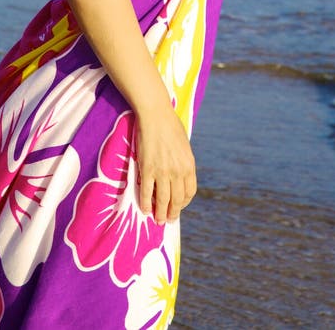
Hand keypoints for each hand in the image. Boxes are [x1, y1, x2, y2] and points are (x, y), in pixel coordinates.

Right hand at [135, 107, 197, 223]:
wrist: (155, 115)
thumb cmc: (170, 126)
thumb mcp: (184, 145)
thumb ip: (183, 161)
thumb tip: (180, 173)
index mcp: (189, 165)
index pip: (189, 192)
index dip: (183, 203)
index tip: (178, 206)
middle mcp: (178, 171)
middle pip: (177, 199)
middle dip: (172, 212)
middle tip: (168, 220)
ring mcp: (162, 171)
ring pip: (162, 200)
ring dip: (160, 213)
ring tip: (158, 220)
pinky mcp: (147, 169)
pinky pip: (146, 192)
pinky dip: (146, 203)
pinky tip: (145, 209)